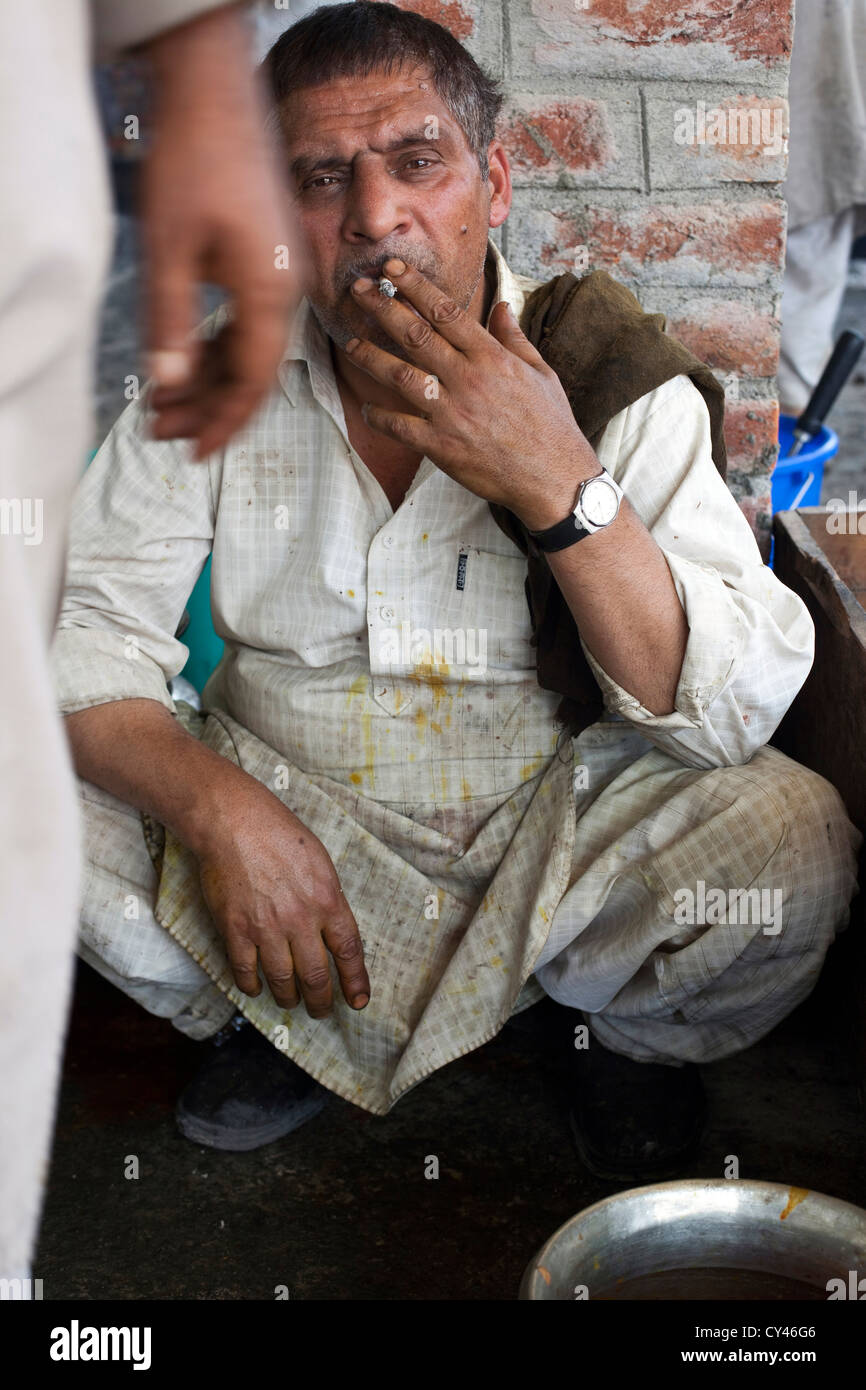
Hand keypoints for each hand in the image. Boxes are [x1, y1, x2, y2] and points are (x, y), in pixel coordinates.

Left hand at [138, 7, 304, 459]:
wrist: (214, 92)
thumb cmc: (195, 161)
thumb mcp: (168, 251)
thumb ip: (170, 324)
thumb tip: (169, 385)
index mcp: (271, 294)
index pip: (252, 383)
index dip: (222, 424)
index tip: (196, 453)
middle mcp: (286, 290)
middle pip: (251, 372)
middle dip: (206, 407)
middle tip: (162, 431)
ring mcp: (280, 274)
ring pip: (247, 347)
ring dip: (208, 377)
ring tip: (165, 402)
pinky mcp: (267, 260)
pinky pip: (247, 320)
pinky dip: (217, 345)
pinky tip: (188, 358)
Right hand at [195, 781, 368, 1019]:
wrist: (234, 823)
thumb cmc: (279, 834)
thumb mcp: (320, 863)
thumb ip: (328, 899)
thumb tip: (333, 932)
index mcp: (327, 900)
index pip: (349, 951)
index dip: (355, 981)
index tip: (359, 1001)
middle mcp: (300, 919)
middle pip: (316, 976)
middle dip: (322, 1001)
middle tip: (322, 1011)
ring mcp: (266, 928)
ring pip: (283, 980)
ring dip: (289, 999)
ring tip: (292, 1004)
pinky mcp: (235, 930)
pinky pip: (245, 971)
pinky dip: (252, 986)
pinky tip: (257, 989)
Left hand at [345, 258, 598, 529]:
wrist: (554, 478)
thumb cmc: (550, 425)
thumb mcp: (541, 373)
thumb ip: (514, 338)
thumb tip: (501, 306)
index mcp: (492, 357)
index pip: (446, 312)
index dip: (415, 286)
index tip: (393, 269)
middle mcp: (468, 379)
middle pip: (416, 335)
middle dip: (383, 308)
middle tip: (359, 289)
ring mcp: (452, 413)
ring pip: (401, 376)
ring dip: (370, 356)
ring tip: (349, 341)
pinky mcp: (442, 446)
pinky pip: (400, 427)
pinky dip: (379, 417)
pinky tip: (368, 408)